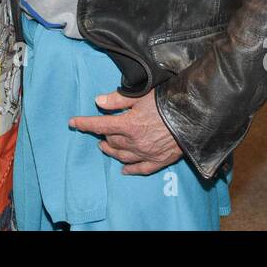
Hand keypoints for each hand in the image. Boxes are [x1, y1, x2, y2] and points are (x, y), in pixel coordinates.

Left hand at [68, 90, 183, 175]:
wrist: (194, 115)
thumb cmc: (166, 101)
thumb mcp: (140, 95)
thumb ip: (117, 100)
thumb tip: (98, 101)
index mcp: (129, 125)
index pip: (100, 126)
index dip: (84, 124)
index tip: (72, 123)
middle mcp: (135, 142)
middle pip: (112, 142)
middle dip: (103, 137)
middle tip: (99, 133)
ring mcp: (147, 153)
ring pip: (123, 157)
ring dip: (112, 152)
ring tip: (106, 147)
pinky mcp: (160, 160)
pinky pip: (141, 169)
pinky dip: (131, 169)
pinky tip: (124, 170)